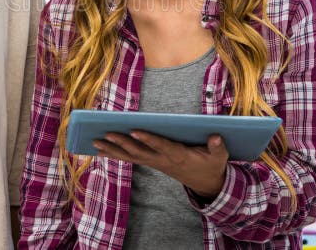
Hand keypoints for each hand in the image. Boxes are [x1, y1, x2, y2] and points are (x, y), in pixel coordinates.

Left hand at [93, 131, 228, 197]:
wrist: (206, 183)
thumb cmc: (211, 165)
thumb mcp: (220, 157)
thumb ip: (218, 147)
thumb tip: (216, 136)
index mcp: (178, 156)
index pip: (161, 146)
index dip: (148, 139)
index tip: (134, 131)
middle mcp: (163, 160)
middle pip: (139, 151)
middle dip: (122, 143)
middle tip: (105, 133)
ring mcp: (155, 162)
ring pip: (131, 156)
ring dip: (112, 149)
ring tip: (95, 141)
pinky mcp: (152, 162)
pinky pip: (130, 158)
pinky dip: (114, 154)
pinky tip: (99, 150)